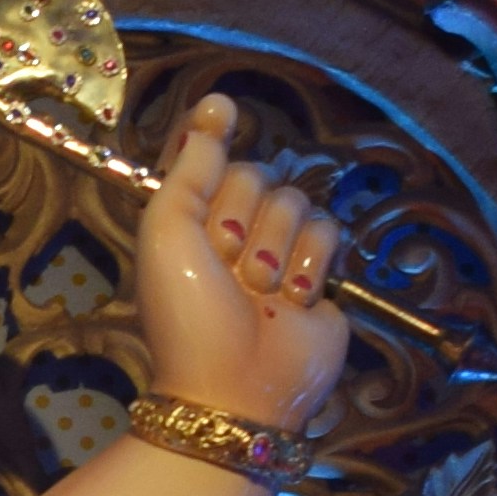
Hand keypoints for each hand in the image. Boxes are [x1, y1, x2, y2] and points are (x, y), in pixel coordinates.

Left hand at [136, 93, 352, 435]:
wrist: (236, 390)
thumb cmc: (188, 315)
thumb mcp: (168, 233)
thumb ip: (189, 169)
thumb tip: (216, 105)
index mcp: (192, 219)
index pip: (216, 158)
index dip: (216, 153)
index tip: (221, 138)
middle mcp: (236, 230)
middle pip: (259, 177)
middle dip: (244, 220)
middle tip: (229, 269)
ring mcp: (281, 251)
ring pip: (296, 203)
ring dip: (275, 249)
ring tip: (259, 293)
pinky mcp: (320, 275)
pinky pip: (328, 233)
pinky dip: (309, 265)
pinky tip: (292, 301)